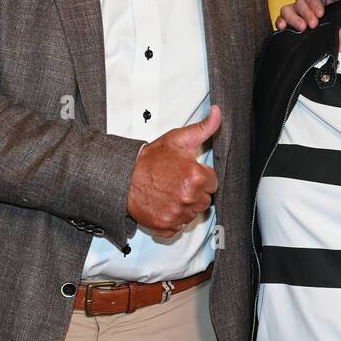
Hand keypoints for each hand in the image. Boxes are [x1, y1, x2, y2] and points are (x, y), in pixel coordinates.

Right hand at [126, 105, 220, 236]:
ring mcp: (177, 213)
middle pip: (205, 199)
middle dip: (195, 191)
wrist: (123, 177)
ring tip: (170, 192)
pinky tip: (165, 205)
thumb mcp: (177, 139)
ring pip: (193, 213)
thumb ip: (203, 128)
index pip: (213, 182)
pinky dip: (173, 218)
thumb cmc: (149, 160)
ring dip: (185, 205)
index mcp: (195, 176)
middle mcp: (188, 197)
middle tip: (178, 182)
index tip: (189, 173)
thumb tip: (217, 114)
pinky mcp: (165, 225)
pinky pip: (179, 226)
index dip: (201, 177)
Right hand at [276, 0, 340, 29]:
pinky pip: (281, 20)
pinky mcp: (295, 25)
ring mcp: (299, 13)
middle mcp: (306, 2)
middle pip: (299, 2)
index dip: (313, 2)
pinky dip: (280, 21)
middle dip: (306, 13)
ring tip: (302, 27)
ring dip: (293, 18)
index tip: (321, 13)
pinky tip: (282, 26)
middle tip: (314, 23)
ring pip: (287, 10)